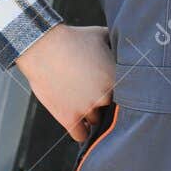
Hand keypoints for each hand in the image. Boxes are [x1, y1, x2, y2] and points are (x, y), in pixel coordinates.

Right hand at [14, 23, 115, 141]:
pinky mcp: (69, 118)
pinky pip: (81, 135)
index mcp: (116, 79)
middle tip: (94, 92)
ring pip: (96, 121)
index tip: (111, 89)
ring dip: (91, 114)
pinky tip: (79, 123)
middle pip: (111, 109)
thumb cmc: (72, 38)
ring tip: (82, 102)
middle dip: (104, 102)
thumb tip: (126, 43)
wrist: (43, 46)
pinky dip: (80, 131)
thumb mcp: (101, 35)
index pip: (128, 96)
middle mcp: (105, 97)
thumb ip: (117, 43)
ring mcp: (87, 109)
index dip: (120, 93)